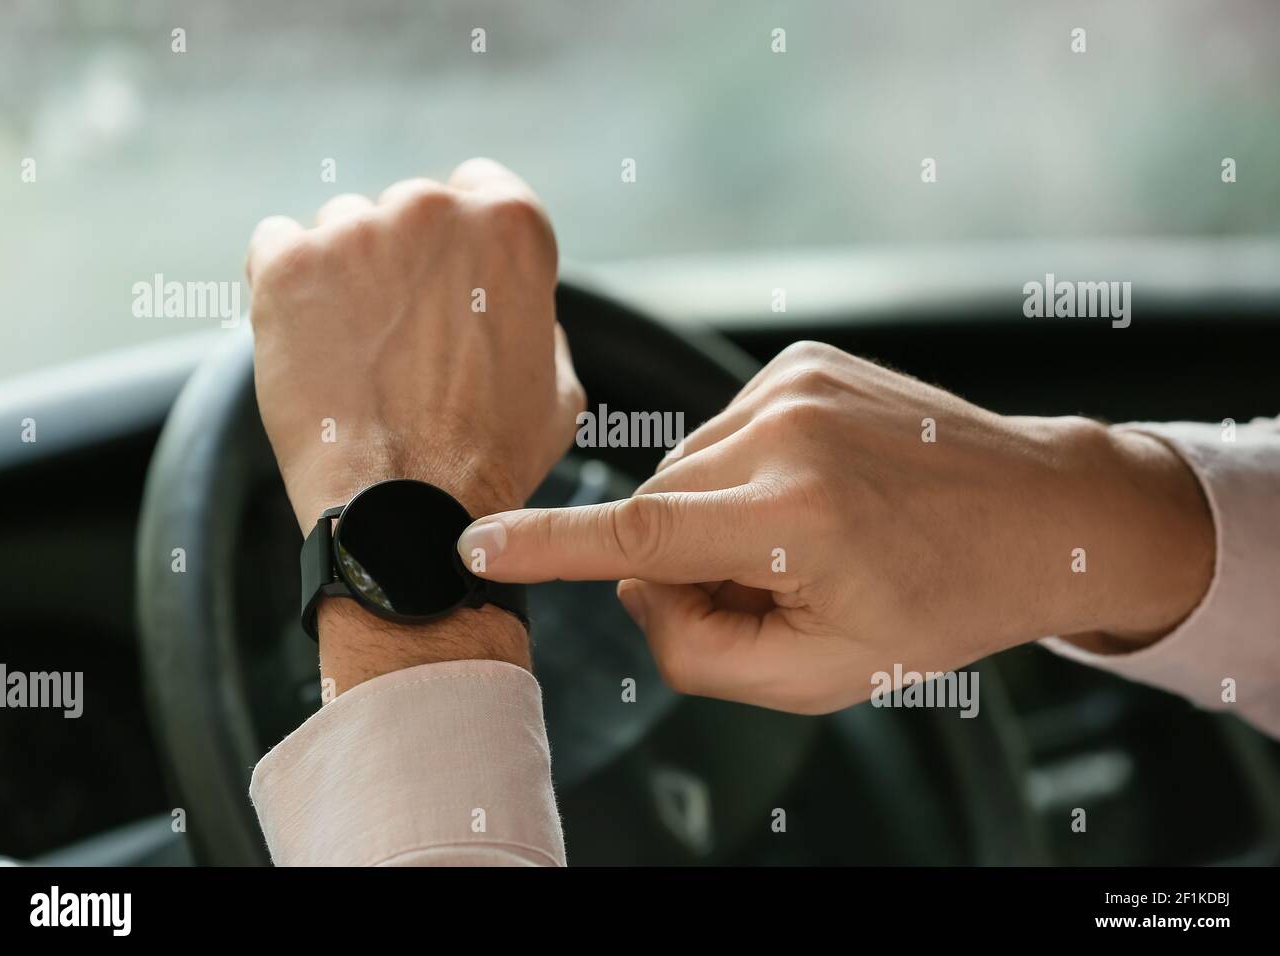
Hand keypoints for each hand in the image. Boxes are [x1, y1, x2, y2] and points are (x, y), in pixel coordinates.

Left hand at [246, 159, 583, 689]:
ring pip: (343, 228)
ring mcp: (354, 231)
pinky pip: (278, 245)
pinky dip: (289, 286)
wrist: (405, 511)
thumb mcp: (556, 385)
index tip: (451, 273)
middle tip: (405, 336)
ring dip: (347, 275)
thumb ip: (533, 319)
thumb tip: (506, 303)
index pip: (480, 185)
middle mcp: (432, 210)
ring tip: (357, 353)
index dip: (464, 237)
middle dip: (405, 261)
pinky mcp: (286, 264)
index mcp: (510, 226)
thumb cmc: (491, 458)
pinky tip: (312, 340)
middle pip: (409, 211)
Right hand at [458, 341, 1212, 713]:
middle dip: (686, 561)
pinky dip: (742, 473)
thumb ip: (702, 650)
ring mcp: (794, 382)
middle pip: (658, 510)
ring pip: (685, 469)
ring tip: (806, 535)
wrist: (1035, 511)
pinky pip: (722, 432)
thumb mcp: (826, 673)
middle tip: (772, 586)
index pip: (639, 537)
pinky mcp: (800, 359)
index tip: (477, 546)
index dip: (546, 548)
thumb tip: (632, 588)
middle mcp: (788, 431)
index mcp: (799, 515)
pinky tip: (810, 489)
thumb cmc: (942, 601)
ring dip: (715, 514)